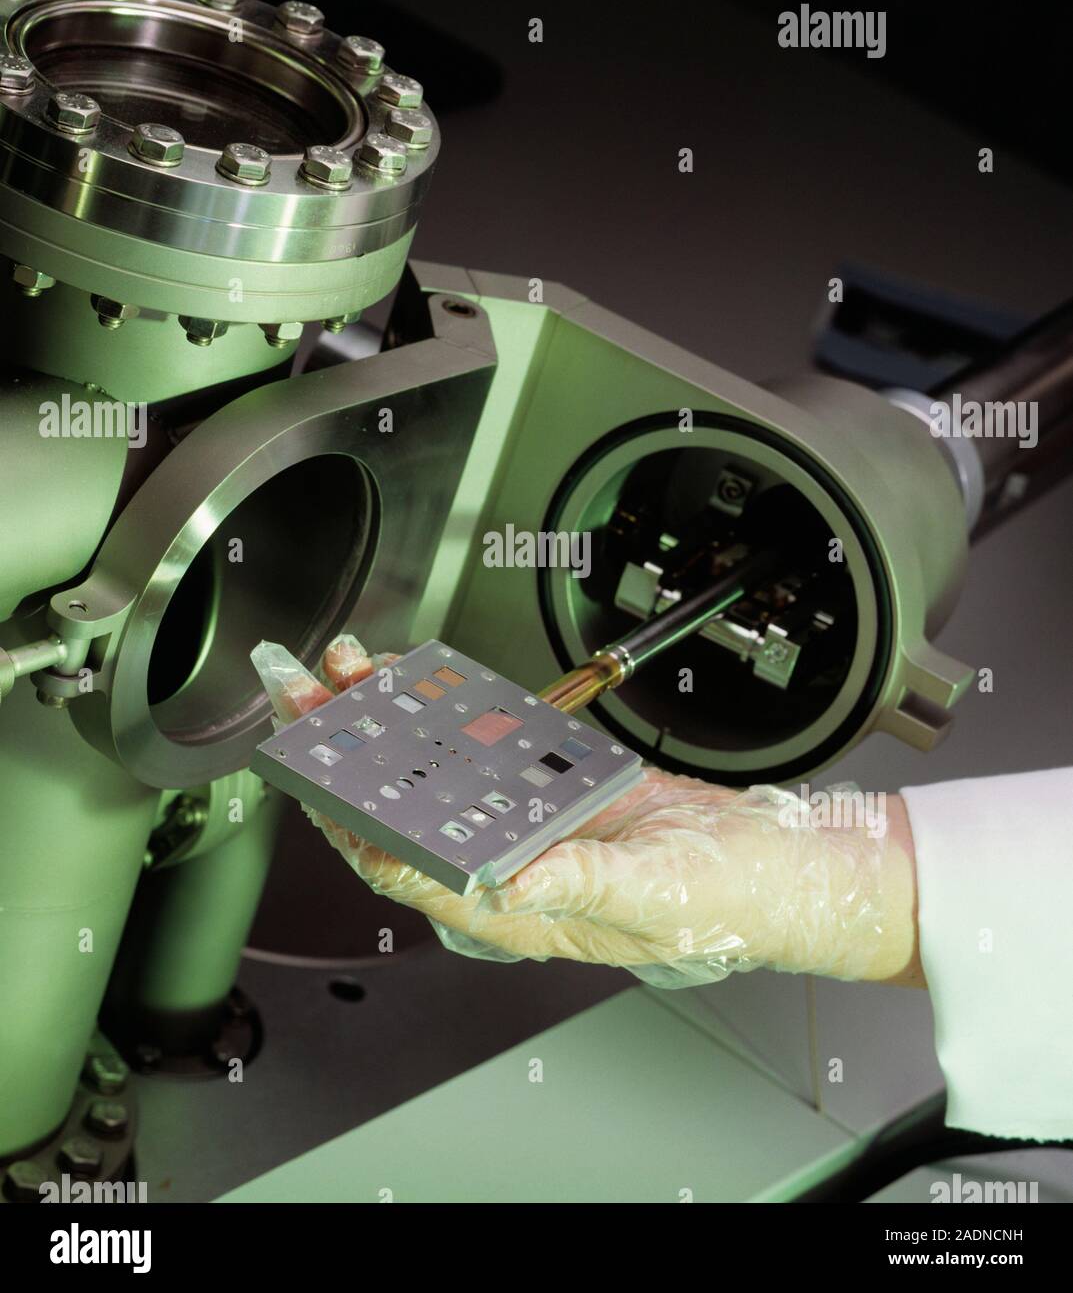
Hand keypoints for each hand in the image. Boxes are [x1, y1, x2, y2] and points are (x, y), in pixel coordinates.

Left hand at [252, 636, 919, 986]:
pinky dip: (441, 713)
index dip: (340, 815)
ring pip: (427, 774)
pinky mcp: (545, 788)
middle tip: (299, 689)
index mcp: (510, 909)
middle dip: (338, 750)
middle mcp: (501, 868)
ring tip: (344, 669)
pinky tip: (416, 680)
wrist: (772, 862)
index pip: (398, 865)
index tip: (304, 762)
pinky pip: (478, 749)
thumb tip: (495, 881)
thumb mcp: (650, 894)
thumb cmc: (720, 898)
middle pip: (393, 811)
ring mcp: (520, 824)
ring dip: (380, 724)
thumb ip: (573, 886)